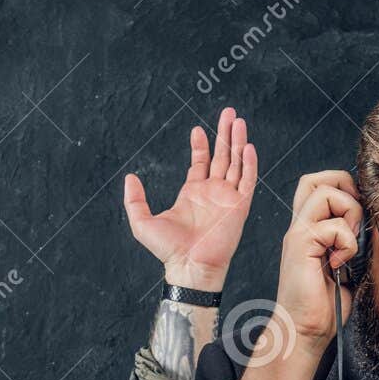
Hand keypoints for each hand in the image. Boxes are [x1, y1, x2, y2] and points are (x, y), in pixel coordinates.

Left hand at [123, 105, 257, 290]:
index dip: (201, 145)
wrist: (189, 266)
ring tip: (238, 121)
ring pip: (236, 163)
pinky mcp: (240, 206)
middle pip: (221, 156)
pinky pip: (248, 180)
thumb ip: (134, 199)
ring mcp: (227, 198)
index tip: (198, 129)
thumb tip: (129, 178)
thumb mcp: (142, 222)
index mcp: (192, 193)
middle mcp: (212, 192)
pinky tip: (248, 146)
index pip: (200, 163)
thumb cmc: (168, 250)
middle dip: (224, 134)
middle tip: (228, 113)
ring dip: (237, 142)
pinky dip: (249, 163)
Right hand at [221, 171, 366, 379]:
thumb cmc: (324, 304)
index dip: (345, 190)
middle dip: (347, 192)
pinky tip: (338, 265)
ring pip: (328, 193)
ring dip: (349, 216)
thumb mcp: (346, 263)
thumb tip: (374, 221)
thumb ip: (352, 239)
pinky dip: (346, 244)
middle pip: (319, 179)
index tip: (356, 221)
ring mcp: (298, 234)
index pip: (320, 184)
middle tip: (353, 225)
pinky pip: (334, 226)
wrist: (305, 330)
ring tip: (347, 247)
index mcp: (309, 228)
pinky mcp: (300, 245)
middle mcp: (300, 225)